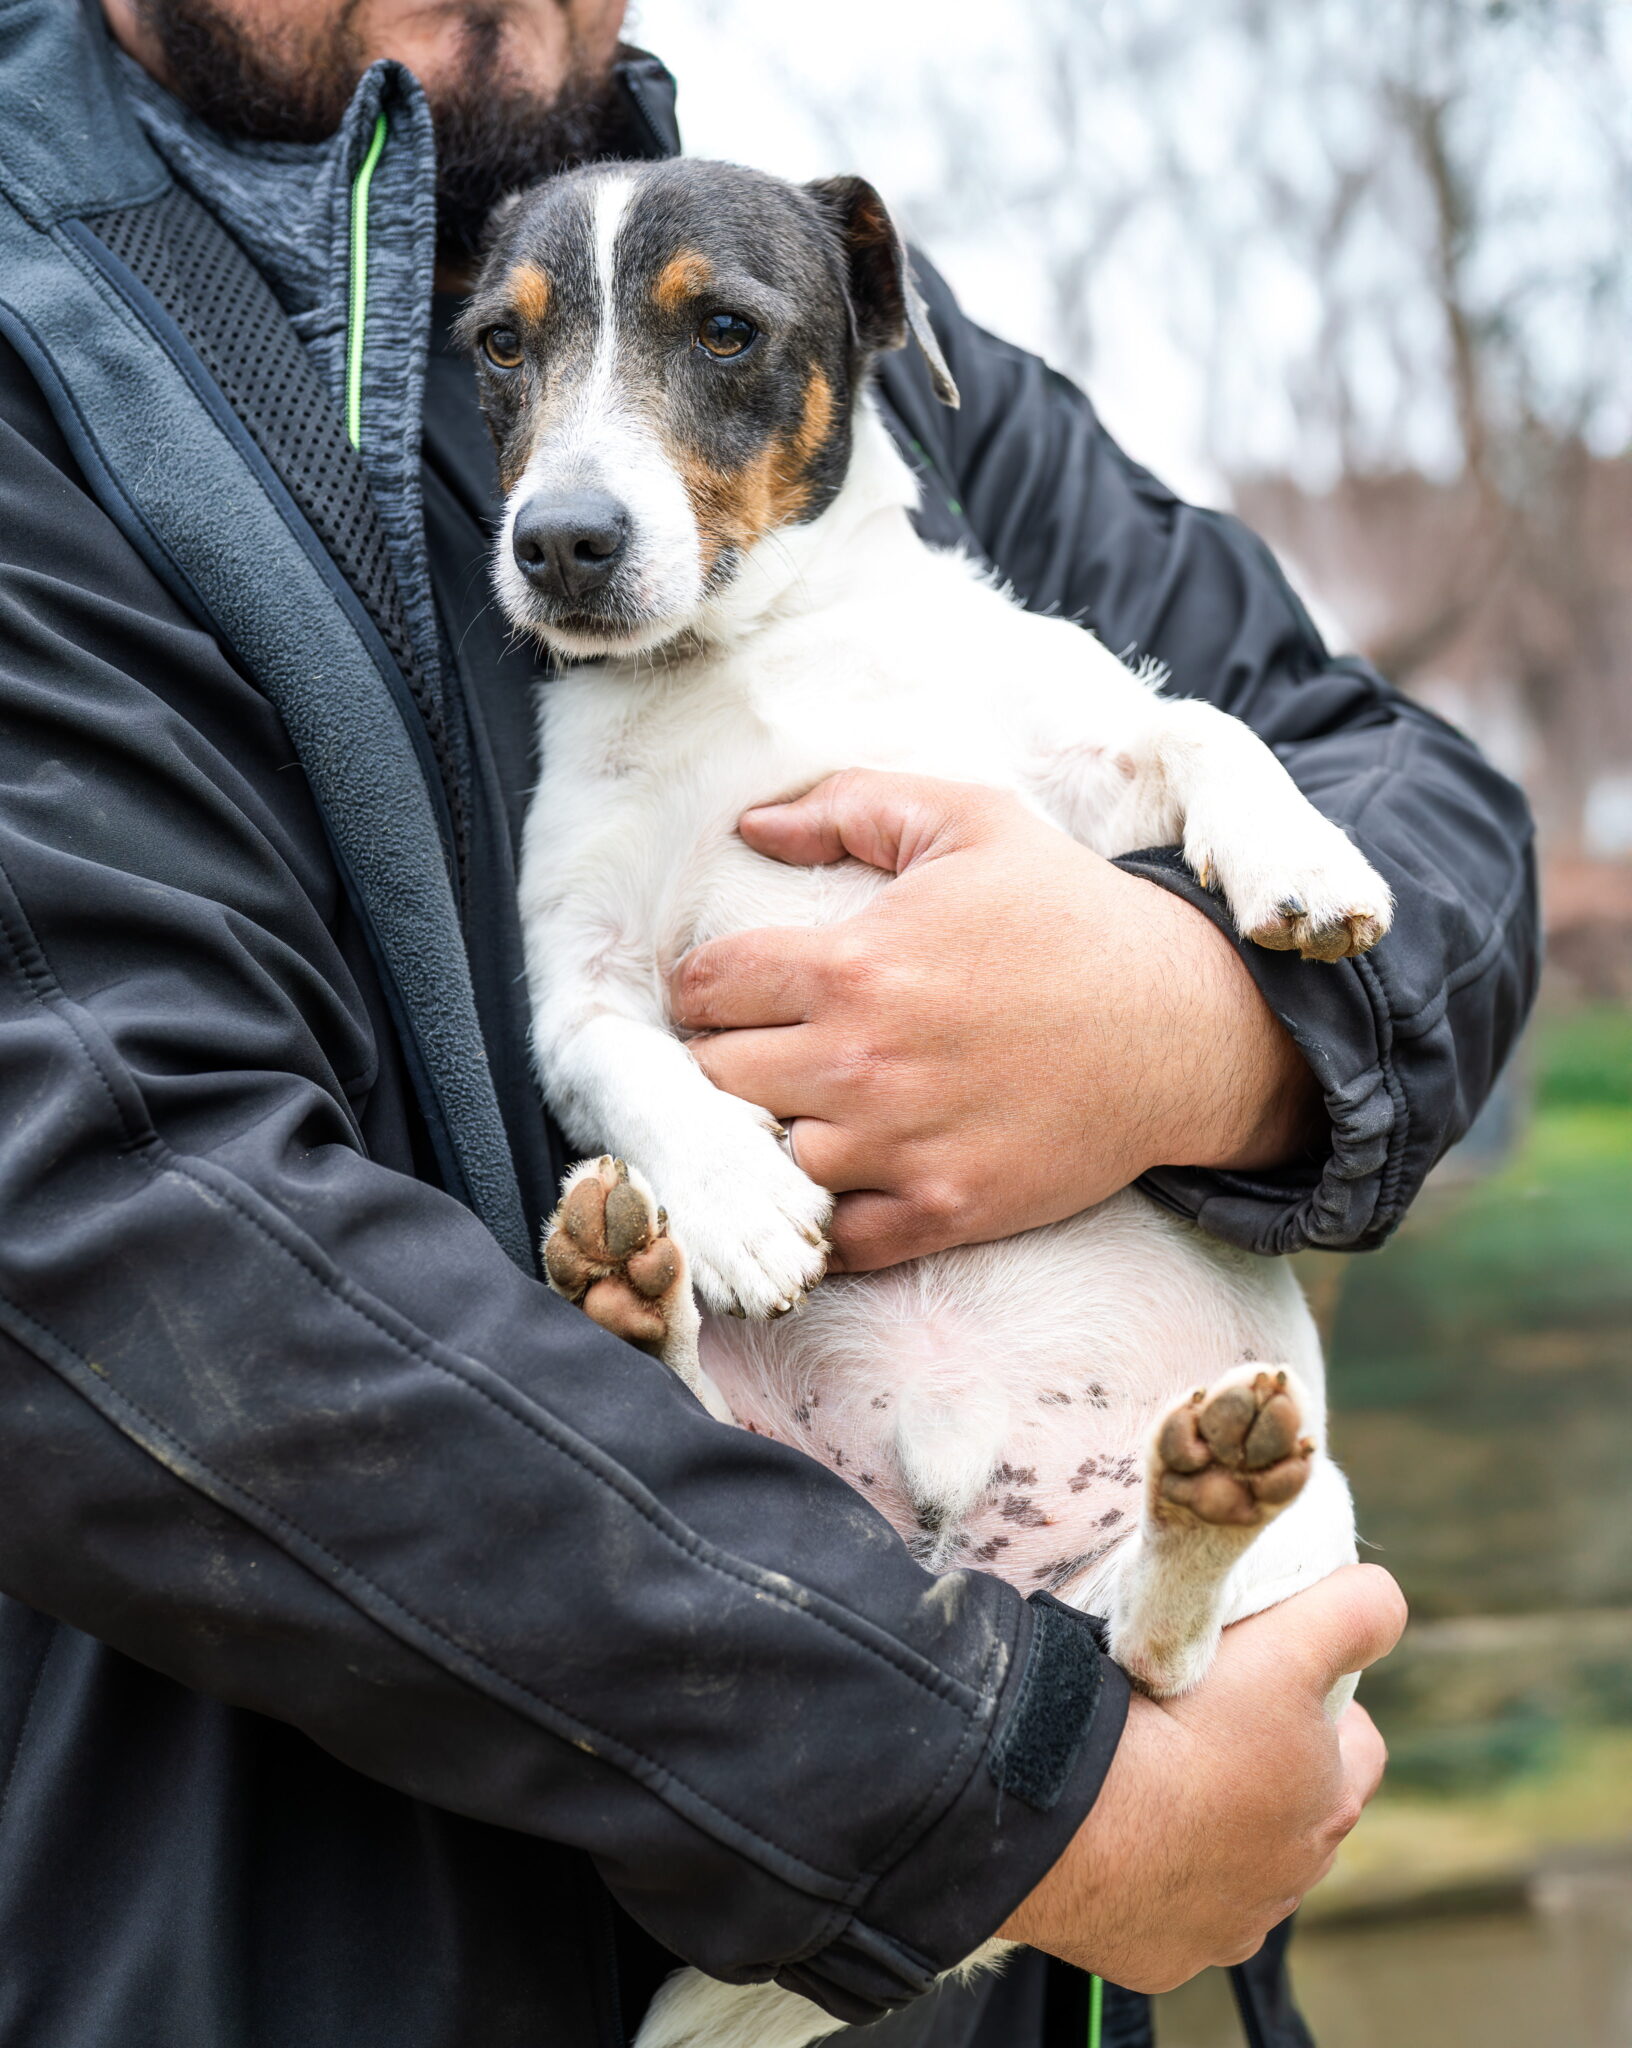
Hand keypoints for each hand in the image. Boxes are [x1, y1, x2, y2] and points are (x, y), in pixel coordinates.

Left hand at [670, 771, 1321, 1272]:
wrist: (1186, 1023)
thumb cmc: (1072, 915)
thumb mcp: (969, 822)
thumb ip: (850, 807)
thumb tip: (751, 826)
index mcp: (851, 965)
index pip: (704, 990)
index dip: (700, 989)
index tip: (724, 995)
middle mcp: (860, 1063)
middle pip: (715, 1081)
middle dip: (720, 1062)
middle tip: (749, 1054)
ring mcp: (900, 1147)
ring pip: (763, 1165)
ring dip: (764, 1144)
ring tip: (786, 1120)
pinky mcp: (943, 1211)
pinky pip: (834, 1245)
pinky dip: (818, 1224)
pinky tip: (829, 1189)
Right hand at [999, 1564, 1404, 1991]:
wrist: (1073, 1813)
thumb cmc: (1183, 1728)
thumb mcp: (1285, 1645)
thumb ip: (1353, 1612)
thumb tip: (1385, 1598)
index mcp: (1327, 1806)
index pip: (1361, 1749)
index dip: (1332, 1707)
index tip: (1287, 1677)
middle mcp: (1287, 1882)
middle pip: (1297, 1814)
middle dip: (1267, 1771)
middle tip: (1209, 1719)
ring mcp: (1221, 1927)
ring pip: (1232, 1870)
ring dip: (1208, 1828)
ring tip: (1154, 1774)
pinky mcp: (1156, 1956)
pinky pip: (1161, 1911)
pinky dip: (1148, 1876)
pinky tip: (1114, 1832)